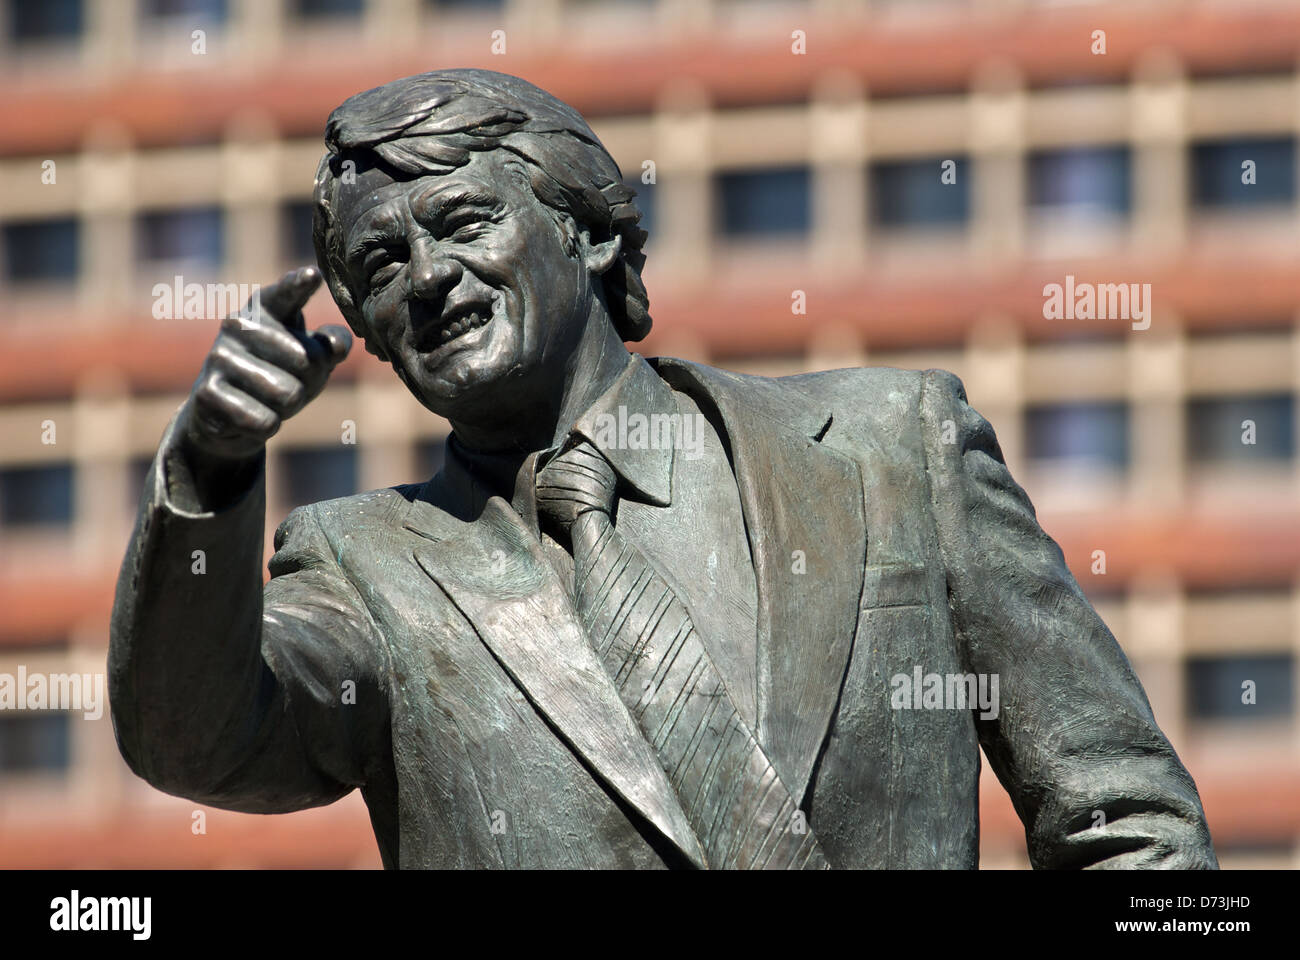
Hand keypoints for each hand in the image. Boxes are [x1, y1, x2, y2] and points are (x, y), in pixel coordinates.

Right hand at [178, 265, 351, 471]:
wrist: (227, 415)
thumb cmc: (280, 374)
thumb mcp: (311, 357)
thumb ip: (331, 345)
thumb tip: (339, 345)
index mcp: (267, 308)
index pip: (287, 295)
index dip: (300, 285)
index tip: (315, 275)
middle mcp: (238, 324)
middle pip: (308, 361)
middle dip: (309, 383)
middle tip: (288, 382)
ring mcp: (219, 355)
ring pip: (288, 394)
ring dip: (288, 407)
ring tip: (268, 399)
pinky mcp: (207, 391)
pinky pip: (264, 419)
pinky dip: (268, 425)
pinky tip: (250, 414)